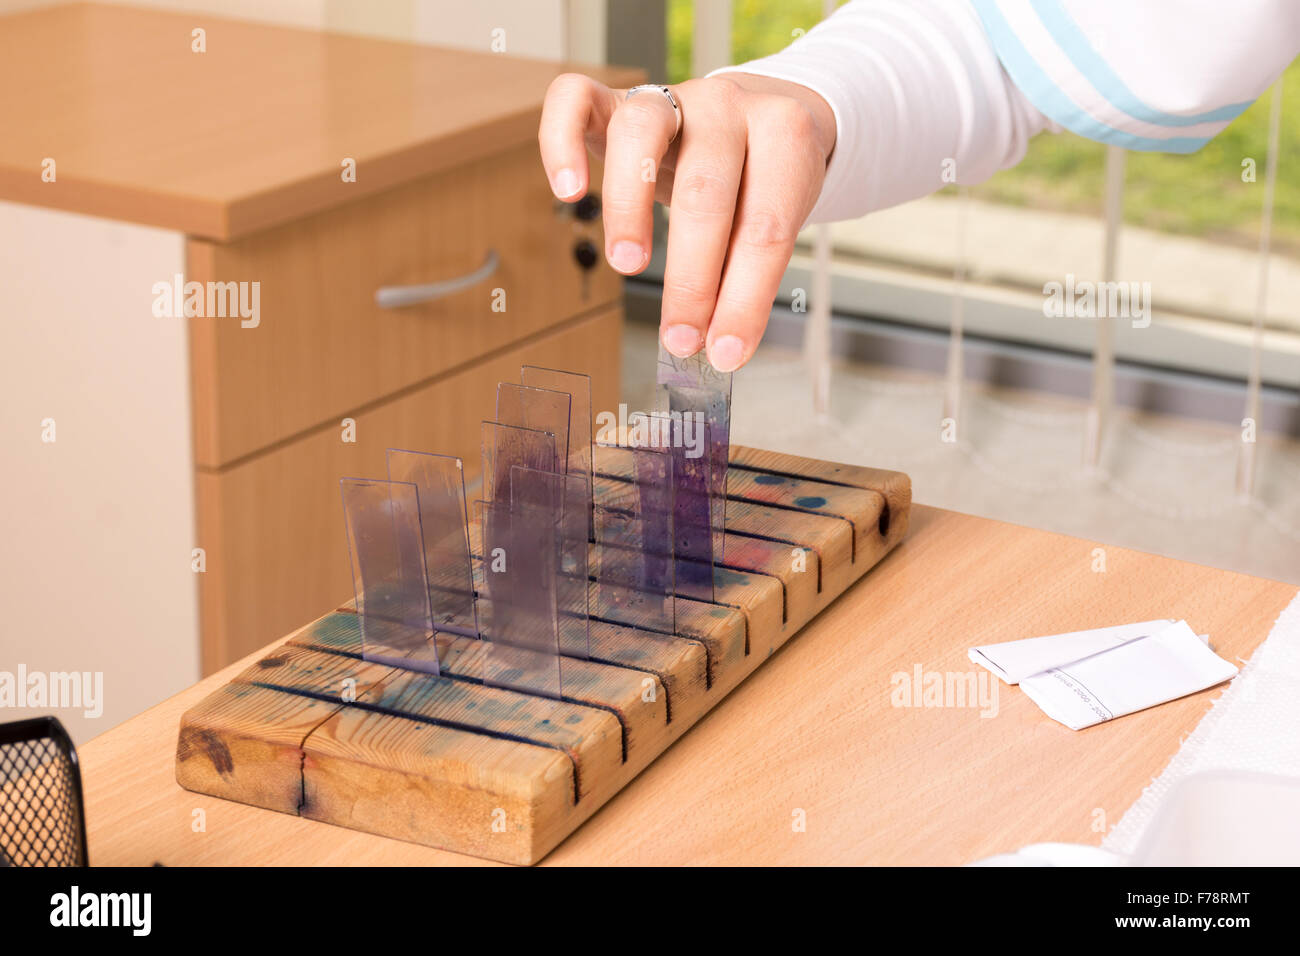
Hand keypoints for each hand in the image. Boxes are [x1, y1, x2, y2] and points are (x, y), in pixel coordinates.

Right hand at [538, 72, 835, 371]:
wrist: (751, 115)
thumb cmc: (759, 180)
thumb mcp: (768, 221)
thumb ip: (742, 275)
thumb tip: (714, 344)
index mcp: (783, 135)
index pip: (767, 226)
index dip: (746, 297)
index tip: (726, 352)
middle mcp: (726, 106)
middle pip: (706, 189)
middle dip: (692, 277)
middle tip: (679, 336)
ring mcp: (669, 97)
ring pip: (640, 132)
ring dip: (629, 207)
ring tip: (628, 265)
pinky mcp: (614, 98)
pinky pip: (574, 98)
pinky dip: (561, 141)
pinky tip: (569, 191)